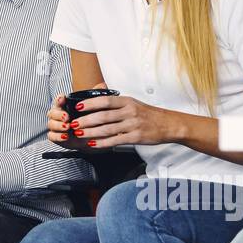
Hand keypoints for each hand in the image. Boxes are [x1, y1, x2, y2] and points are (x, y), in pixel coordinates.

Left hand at [50, 93, 179, 150]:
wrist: (169, 124)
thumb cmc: (149, 114)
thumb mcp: (133, 102)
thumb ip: (117, 102)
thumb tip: (98, 98)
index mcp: (127, 101)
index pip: (105, 100)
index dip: (90, 103)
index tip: (78, 106)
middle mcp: (129, 111)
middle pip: (103, 115)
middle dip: (86, 120)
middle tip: (74, 123)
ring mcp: (133, 124)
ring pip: (107, 128)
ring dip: (91, 132)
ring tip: (80, 134)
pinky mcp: (136, 137)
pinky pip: (116, 140)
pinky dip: (103, 143)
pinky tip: (93, 144)